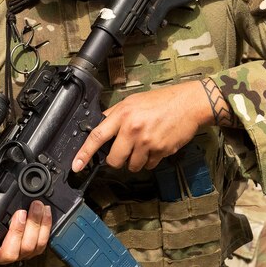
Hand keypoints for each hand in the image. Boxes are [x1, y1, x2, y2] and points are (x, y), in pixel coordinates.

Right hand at [0, 199, 52, 263]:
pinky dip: (47, 226)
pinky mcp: (35, 247)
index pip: (6, 252)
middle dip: (32, 225)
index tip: (19, 215)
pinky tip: (46, 212)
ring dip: (41, 224)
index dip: (16, 235)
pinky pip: (44, 241)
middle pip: (25, 247)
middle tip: (31, 207)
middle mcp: (11, 254)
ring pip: (37, 245)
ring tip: (39, 206)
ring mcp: (24, 252)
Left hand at [71, 80, 214, 172]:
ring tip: (143, 145)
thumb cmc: (161, 101)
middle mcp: (133, 130)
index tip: (76, 165)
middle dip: (117, 160)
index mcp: (123, 115)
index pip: (97, 137)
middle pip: (114, 160)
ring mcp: (147, 142)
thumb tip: (99, 126)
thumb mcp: (132, 101)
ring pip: (132, 166)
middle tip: (124, 150)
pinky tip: (155, 146)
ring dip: (135, 161)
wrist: (189, 104)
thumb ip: (115, 114)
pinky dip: (150, 160)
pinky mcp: (161, 151)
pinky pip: (149, 165)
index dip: (84, 153)